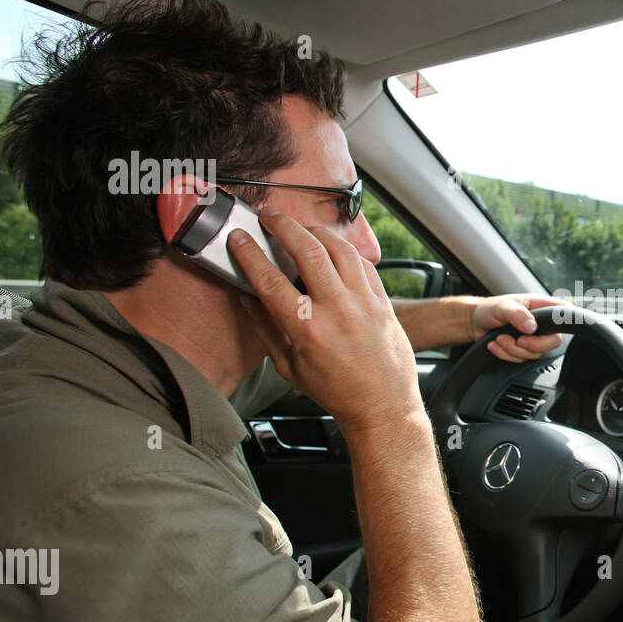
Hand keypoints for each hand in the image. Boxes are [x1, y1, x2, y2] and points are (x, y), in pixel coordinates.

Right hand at [227, 209, 422, 431]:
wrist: (382, 405)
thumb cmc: (336, 390)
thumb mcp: (288, 368)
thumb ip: (265, 330)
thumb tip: (246, 298)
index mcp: (307, 330)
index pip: (269, 280)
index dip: (250, 254)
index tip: (239, 238)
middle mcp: (337, 311)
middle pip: (307, 250)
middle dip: (283, 226)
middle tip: (270, 216)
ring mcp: (364, 303)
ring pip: (339, 248)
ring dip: (315, 231)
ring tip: (300, 227)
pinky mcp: (383, 301)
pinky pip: (363, 263)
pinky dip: (345, 251)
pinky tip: (333, 249)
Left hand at [469, 293, 564, 363]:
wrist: (474, 323)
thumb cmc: (489, 309)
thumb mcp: (502, 306)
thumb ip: (517, 314)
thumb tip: (531, 326)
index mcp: (540, 306)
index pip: (563, 312)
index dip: (566, 321)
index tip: (553, 328)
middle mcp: (539, 323)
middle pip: (552, 342)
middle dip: (532, 345)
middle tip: (518, 339)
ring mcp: (532, 338)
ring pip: (534, 354)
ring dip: (512, 349)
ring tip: (499, 338)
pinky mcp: (522, 349)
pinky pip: (520, 359)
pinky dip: (505, 354)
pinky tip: (496, 344)